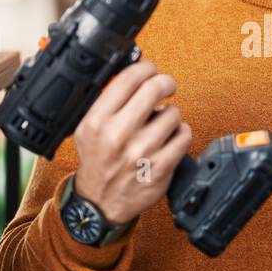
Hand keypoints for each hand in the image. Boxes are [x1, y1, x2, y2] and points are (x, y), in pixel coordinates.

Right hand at [71, 59, 192, 224]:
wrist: (101, 202)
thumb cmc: (98, 161)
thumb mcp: (88, 128)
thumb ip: (107, 101)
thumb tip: (133, 73)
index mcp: (98, 121)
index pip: (128, 79)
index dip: (145, 68)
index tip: (150, 70)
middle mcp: (118, 135)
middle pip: (155, 89)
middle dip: (165, 82)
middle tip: (166, 86)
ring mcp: (141, 153)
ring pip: (173, 113)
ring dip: (171, 114)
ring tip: (161, 122)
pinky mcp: (161, 168)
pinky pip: (184, 135)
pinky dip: (181, 133)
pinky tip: (170, 138)